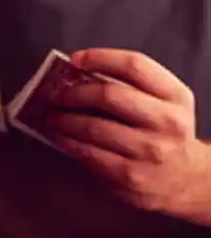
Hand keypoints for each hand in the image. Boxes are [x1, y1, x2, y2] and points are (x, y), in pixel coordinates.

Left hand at [44, 49, 210, 220]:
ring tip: (50, 116)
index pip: (134, 66)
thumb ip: (134, 87)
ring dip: (63, 119)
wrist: (185, 179)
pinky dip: (66, 141)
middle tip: (56, 94)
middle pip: (109, 95)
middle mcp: (166, 122)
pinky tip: (58, 136)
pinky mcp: (127, 175)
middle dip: (74, 92)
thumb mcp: (166, 104)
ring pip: (92, 127)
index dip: (100, 58)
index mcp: (175, 96)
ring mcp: (147, 151)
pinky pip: (87, 153)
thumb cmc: (165, 135)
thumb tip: (81, 75)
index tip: (76, 59)